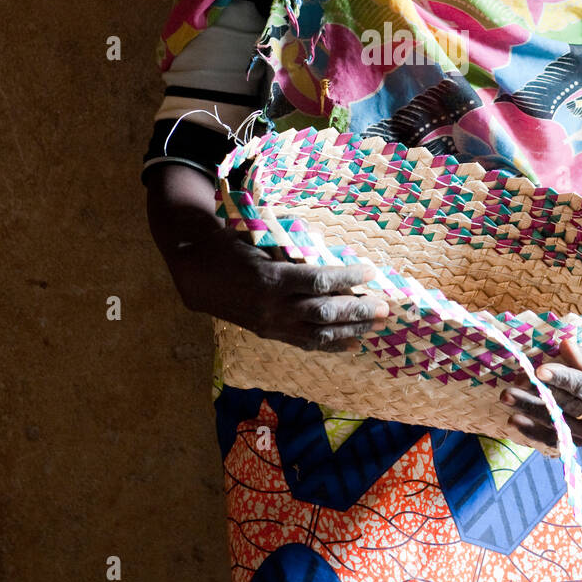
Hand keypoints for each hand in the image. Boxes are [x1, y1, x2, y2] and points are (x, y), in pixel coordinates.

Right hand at [168, 223, 389, 352]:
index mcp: (271, 277)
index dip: (349, 277)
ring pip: (318, 333)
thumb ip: (292, 242)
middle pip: (324, 312)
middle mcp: (273, 306)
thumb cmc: (232, 245)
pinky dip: (331, 345)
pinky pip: (305, 343)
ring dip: (350, 330)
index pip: (319, 281)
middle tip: (384, 306)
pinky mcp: (270, 334)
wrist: (197, 274)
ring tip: (375, 324)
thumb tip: (327, 243)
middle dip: (357, 310)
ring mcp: (271, 325)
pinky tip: (353, 343)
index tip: (372, 271)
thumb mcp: (259, 236)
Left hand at [500, 336, 581, 448]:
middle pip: (570, 410)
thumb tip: (564, 345)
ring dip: (530, 413)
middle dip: (539, 397)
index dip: (563, 379)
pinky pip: (561, 437)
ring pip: (560, 425)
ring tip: (507, 400)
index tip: (539, 369)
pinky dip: (537, 430)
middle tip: (510, 387)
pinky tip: (516, 422)